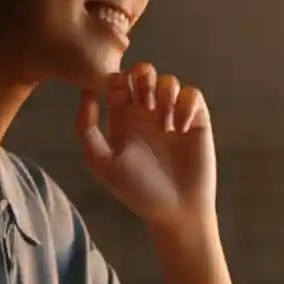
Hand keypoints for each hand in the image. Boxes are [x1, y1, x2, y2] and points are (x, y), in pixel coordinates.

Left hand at [76, 62, 216, 228]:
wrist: (175, 210)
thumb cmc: (137, 190)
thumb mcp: (101, 161)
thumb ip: (86, 128)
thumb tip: (86, 93)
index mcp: (122, 118)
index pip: (118, 81)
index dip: (118, 79)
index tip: (120, 97)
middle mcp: (147, 113)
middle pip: (143, 72)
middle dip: (143, 78)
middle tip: (145, 104)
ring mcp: (173, 115)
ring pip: (169, 81)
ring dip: (165, 93)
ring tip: (164, 124)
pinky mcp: (196, 121)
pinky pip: (193, 95)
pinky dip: (187, 105)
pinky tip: (181, 128)